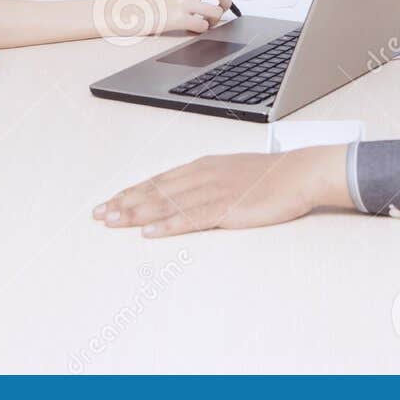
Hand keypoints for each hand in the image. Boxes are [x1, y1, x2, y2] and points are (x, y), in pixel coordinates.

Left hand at [94, 146, 349, 237]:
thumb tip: (190, 193)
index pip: (160, 180)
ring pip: (167, 203)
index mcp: (203, 166)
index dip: (133, 191)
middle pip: (156, 190)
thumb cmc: (271, 176)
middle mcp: (202, 175)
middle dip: (125, 202)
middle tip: (99, 214)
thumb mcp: (233, 173)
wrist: (299, 174)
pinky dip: (168, 225)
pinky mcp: (226, 208)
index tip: (111, 201)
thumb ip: (209, 182)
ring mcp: (213, 191)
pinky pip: (191, 218)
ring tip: (113, 221)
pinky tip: (149, 232)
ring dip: (137, 213)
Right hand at [133, 0, 231, 34]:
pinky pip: (203, 26)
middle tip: (220, 9)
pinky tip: (194, 28)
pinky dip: (202, 29)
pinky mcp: (178, 19)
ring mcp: (183, 2)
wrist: (130, 11)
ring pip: (216, 11)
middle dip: (225, 3)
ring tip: (206, 21)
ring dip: (214, 19)